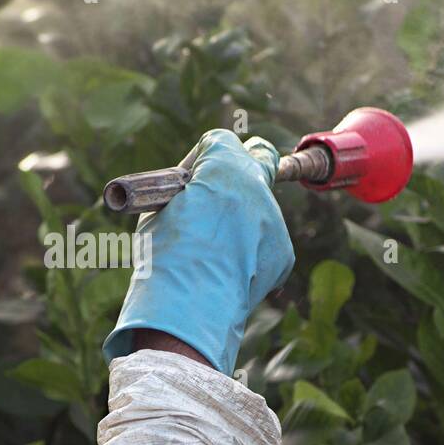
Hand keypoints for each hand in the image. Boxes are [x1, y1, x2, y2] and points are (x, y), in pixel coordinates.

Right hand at [103, 130, 294, 375]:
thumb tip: (196, 190)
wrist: (190, 303)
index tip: (192, 177)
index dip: (204, 158)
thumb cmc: (165, 254)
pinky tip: (230, 268)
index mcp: (222, 168)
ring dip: (242, 219)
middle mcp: (256, 187)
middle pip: (257, 163)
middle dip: (237, 176)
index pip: (222, 141)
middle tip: (218, 196)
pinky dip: (251, 250)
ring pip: (260, 207)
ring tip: (214, 250)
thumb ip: (187, 190)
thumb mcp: (160, 208)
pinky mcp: (284, 251)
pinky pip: (267, 240)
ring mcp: (273, 219)